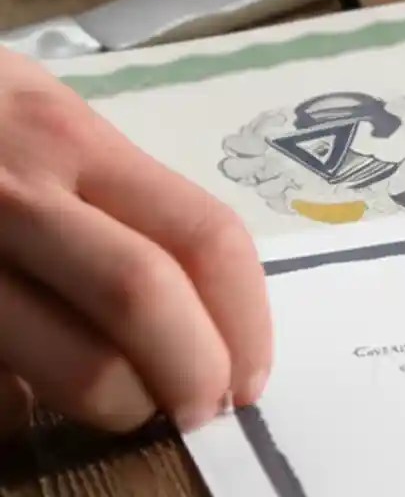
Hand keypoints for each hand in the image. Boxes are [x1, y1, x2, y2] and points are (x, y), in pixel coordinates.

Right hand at [0, 50, 271, 438]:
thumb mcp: (39, 121)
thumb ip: (113, 197)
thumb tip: (201, 310)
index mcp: (71, 143)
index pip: (201, 234)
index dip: (245, 319)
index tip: (250, 373)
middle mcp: (15, 196)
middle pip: (140, 297)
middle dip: (192, 372)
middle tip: (203, 409)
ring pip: (70, 365)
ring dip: (120, 407)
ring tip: (128, 407)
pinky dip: (22, 414)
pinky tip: (30, 401)